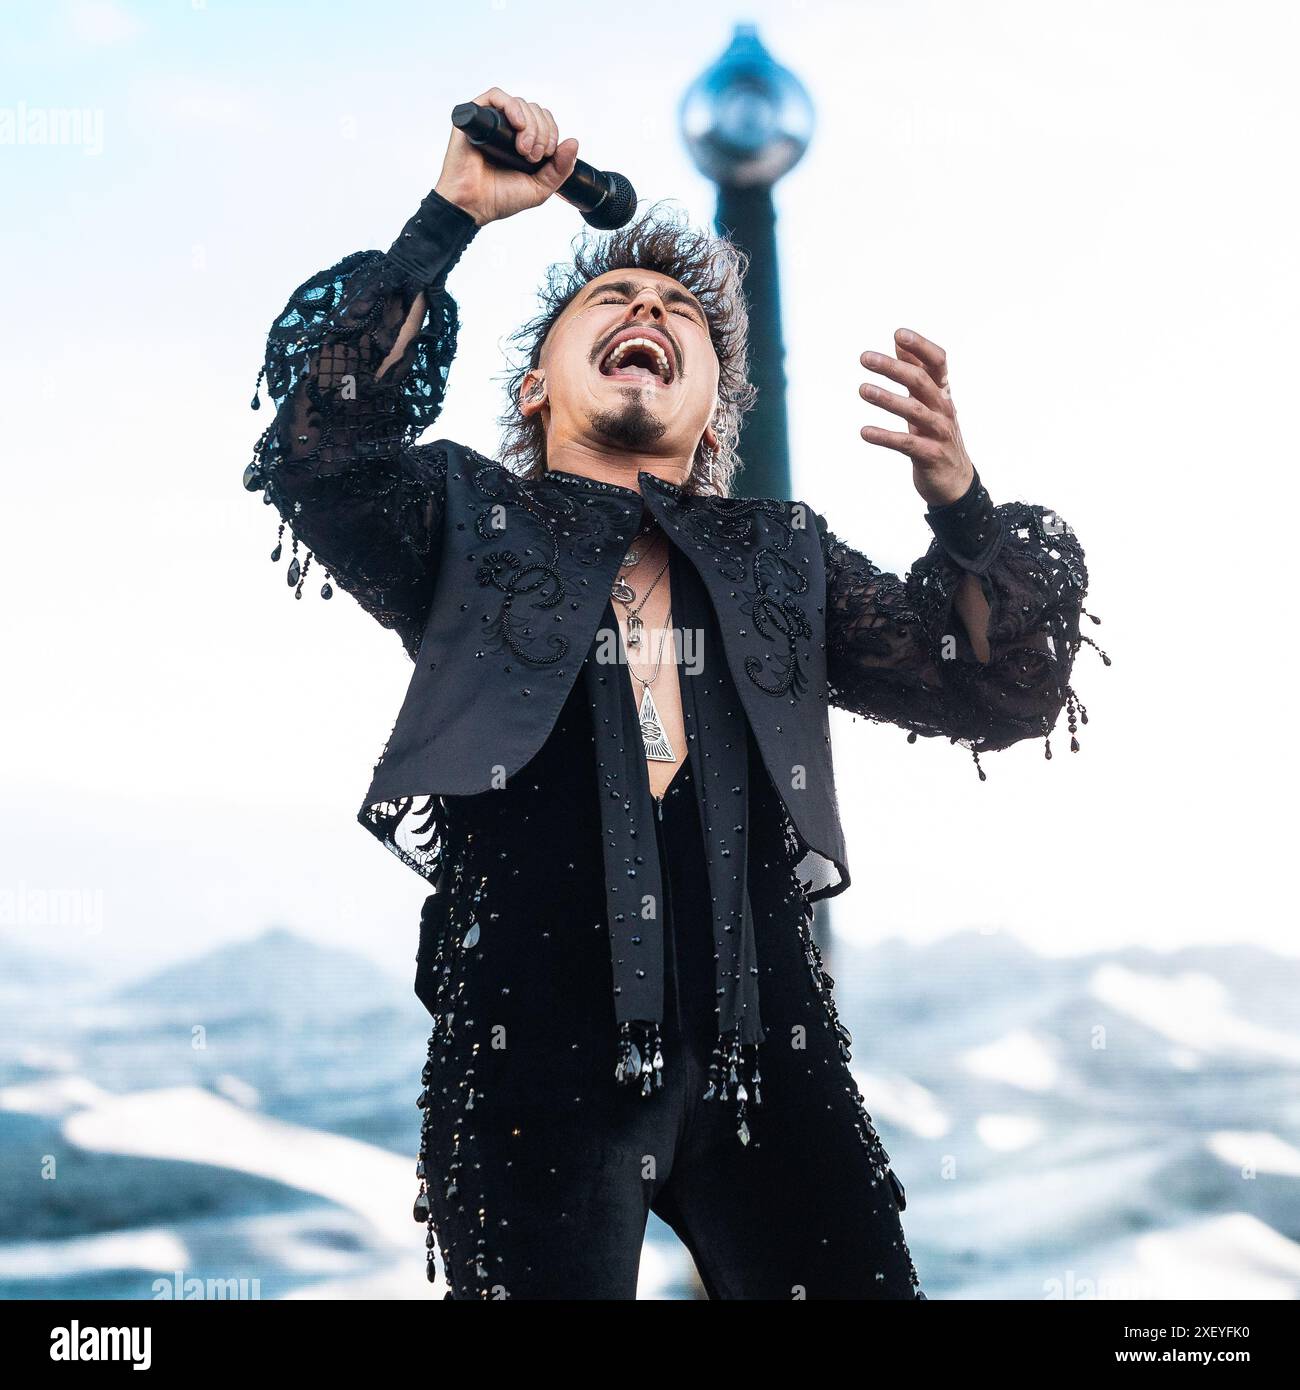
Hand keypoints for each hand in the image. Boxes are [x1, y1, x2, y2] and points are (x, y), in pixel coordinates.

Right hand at [434, 87, 578, 226]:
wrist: (473, 205)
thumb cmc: (500, 198)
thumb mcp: (540, 188)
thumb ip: (560, 168)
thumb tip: (574, 142)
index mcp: (522, 141)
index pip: (544, 120)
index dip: (552, 133)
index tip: (546, 156)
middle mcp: (507, 129)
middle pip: (534, 110)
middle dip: (542, 132)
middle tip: (533, 156)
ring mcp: (492, 122)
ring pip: (520, 103)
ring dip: (530, 125)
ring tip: (524, 150)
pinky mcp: (475, 117)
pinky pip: (496, 95)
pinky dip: (512, 107)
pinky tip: (518, 125)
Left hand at [858, 329, 975, 506]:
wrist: (955, 481)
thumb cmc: (936, 435)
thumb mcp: (928, 401)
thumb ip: (915, 371)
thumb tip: (899, 342)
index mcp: (942, 393)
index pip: (937, 362)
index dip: (920, 347)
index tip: (898, 333)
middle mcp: (943, 409)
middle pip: (921, 381)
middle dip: (892, 367)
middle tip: (865, 358)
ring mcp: (939, 432)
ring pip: (914, 410)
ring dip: (887, 398)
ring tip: (862, 389)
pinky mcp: (930, 455)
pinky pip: (906, 443)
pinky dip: (884, 437)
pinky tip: (864, 432)